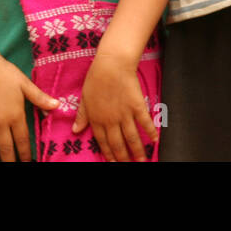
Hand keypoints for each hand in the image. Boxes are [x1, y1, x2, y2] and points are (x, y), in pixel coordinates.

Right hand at [0, 53, 58, 161]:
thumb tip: (57, 106)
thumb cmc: (5, 74)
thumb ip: (40, 98)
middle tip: (14, 166)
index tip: (28, 161)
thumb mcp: (25, 84)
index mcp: (15, 115)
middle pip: (5, 149)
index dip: (26, 153)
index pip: (22, 140)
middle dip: (10, 160)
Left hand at [72, 47, 157, 161]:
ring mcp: (125, 114)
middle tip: (129, 165)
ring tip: (143, 160)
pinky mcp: (137, 106)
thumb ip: (82, 115)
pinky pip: (145, 122)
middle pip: (118, 143)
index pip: (103, 142)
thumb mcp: (84, 98)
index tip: (113, 162)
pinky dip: (150, 131)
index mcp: (96, 119)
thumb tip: (75, 131)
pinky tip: (155, 140)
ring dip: (138, 151)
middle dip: (123, 157)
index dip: (108, 154)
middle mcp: (111, 120)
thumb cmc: (96, 78)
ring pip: (132, 137)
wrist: (112, 64)